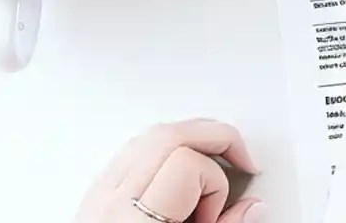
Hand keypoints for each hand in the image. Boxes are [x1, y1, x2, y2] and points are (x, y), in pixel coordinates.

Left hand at [74, 119, 264, 222]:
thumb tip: (252, 209)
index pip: (186, 164)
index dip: (217, 180)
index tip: (226, 207)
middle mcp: (109, 205)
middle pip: (166, 136)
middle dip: (213, 137)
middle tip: (240, 157)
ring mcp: (96, 199)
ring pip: (146, 138)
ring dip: (188, 140)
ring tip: (213, 162)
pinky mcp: (93, 201)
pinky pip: (130, 154)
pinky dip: (161, 153)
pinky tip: (179, 173)